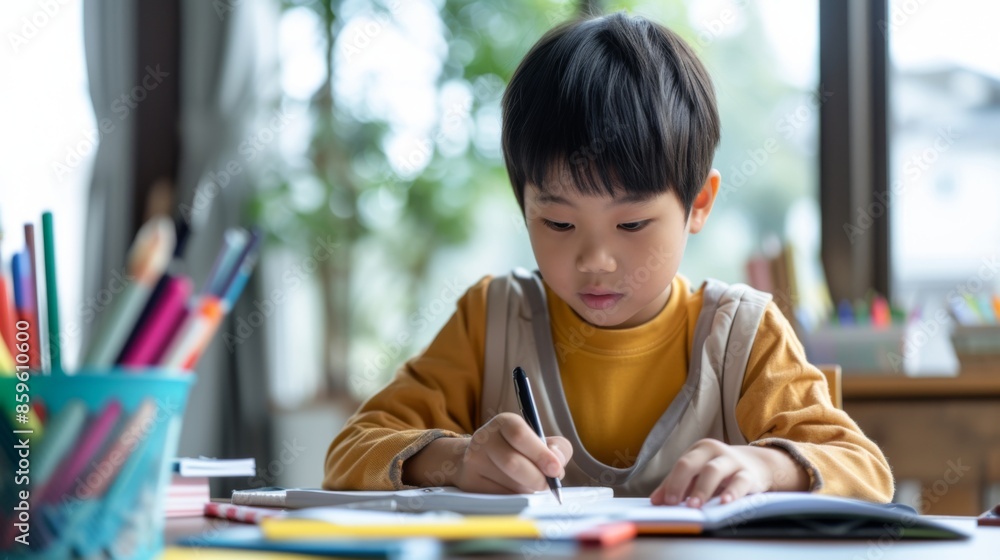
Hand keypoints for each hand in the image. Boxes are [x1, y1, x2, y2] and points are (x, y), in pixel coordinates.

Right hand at [453, 412, 572, 493]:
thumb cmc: (519, 451)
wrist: (481, 461)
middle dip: (536, 478)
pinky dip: (514, 499)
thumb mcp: (540, 442)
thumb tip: (557, 466)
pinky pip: (499, 498)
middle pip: (512, 463)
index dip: (540, 454)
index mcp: (504, 423)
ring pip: (507, 484)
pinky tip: (513, 491)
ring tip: (528, 484)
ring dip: (526, 490)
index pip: (519, 435)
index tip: (556, 469)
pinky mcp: (469, 483)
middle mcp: (484, 438)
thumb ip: (557, 449)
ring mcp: (473, 461)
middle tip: (548, 485)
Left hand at [650, 438, 806, 507]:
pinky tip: (724, 503)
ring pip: (714, 471)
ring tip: (694, 506)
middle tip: (673, 504)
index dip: (671, 483)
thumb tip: (656, 501)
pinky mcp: (749, 475)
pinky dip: (732, 493)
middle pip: (692, 464)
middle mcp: (714, 451)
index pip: (681, 464)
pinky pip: (740, 483)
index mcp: (699, 450)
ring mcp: (732, 461)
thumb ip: (676, 485)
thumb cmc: (720, 471)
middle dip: (680, 483)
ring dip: (702, 489)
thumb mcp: (699, 473)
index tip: (663, 503)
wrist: (757, 464)